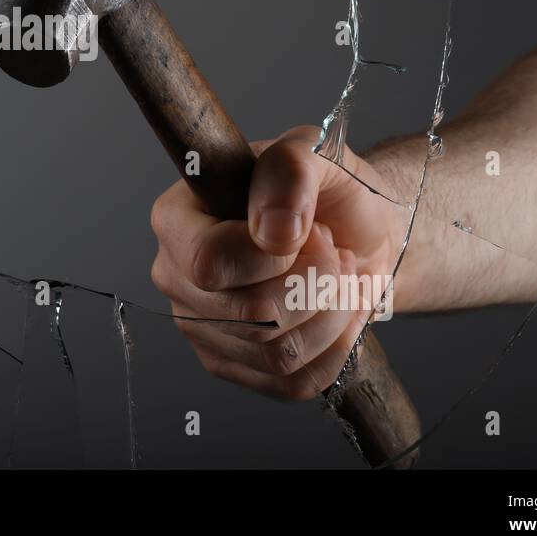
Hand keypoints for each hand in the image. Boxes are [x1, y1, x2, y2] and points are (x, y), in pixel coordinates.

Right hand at [149, 125, 399, 399]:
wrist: (361, 232)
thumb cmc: (329, 189)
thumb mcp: (316, 152)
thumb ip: (290, 169)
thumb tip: (272, 232)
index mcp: (177, 217)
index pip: (210, 262)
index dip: (274, 256)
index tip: (308, 228)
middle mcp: (175, 275)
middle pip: (251, 317)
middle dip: (316, 284)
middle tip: (332, 251)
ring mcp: (199, 326)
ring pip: (276, 353)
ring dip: (331, 313)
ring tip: (338, 277)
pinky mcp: (233, 365)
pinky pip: (292, 383)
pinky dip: (335, 348)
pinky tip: (337, 311)